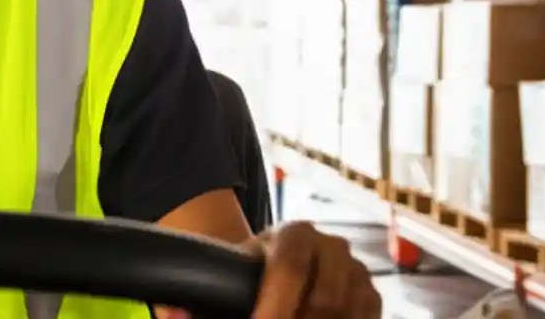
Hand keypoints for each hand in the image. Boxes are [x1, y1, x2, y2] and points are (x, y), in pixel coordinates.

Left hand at [155, 222, 378, 318]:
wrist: (273, 269)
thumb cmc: (244, 276)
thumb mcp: (223, 277)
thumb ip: (196, 296)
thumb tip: (172, 314)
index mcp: (295, 233)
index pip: (290, 268)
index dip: (275, 305)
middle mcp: (333, 246)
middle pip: (325, 299)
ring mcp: (357, 271)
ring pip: (346, 314)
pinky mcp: (372, 297)